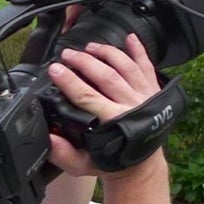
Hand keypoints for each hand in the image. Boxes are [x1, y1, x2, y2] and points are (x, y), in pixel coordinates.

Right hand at [45, 35, 164, 179]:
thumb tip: (49, 137)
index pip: (87, 96)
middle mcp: (133, 106)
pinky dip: (140, 51)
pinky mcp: (155, 91)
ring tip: (89, 47)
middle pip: (106, 77)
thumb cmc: (112, 161)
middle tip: (67, 54)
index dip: (70, 81)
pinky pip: (147, 67)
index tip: (55, 70)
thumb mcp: (82, 165)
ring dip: (107, 53)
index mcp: (115, 122)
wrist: (142, 164)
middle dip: (84, 62)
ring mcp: (146, 96)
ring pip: (126, 67)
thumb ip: (63, 153)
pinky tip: (131, 38)